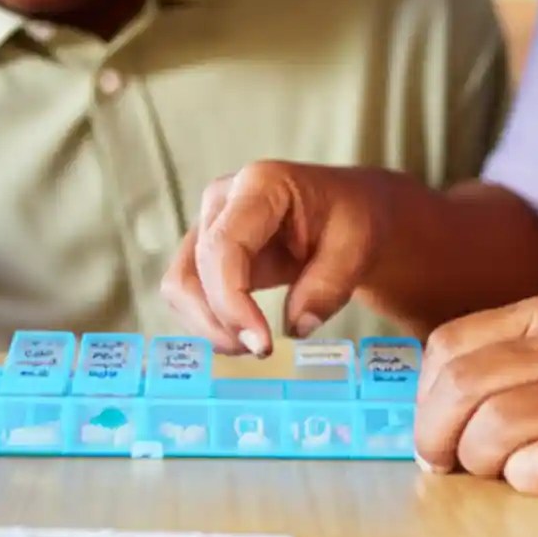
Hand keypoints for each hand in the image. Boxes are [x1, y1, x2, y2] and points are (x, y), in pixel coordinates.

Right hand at [161, 161, 391, 355]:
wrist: (350, 214)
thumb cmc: (353, 220)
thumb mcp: (357, 247)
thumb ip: (329, 285)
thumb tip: (296, 327)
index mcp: (261, 185)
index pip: (224, 246)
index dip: (231, 301)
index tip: (261, 344)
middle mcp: (223, 200)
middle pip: (192, 269)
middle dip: (219, 321)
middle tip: (260, 351)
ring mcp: (210, 224)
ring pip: (180, 285)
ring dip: (208, 325)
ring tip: (253, 346)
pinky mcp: (207, 251)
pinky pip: (190, 293)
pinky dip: (210, 322)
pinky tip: (244, 335)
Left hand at [414, 291, 537, 495]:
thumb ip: (521, 348)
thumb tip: (445, 393)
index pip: (452, 345)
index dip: (425, 392)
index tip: (430, 421)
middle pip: (462, 387)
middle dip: (434, 433)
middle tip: (440, 461)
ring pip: (495, 429)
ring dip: (479, 462)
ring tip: (495, 470)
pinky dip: (525, 480)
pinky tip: (537, 477)